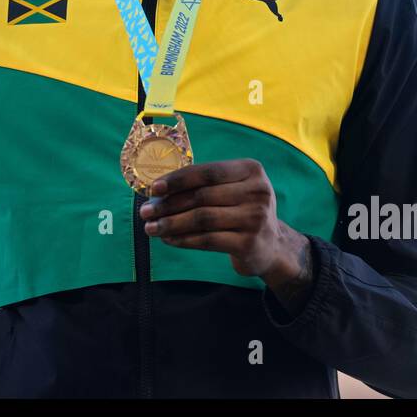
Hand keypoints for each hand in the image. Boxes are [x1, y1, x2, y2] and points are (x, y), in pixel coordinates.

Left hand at [140, 158, 311, 296]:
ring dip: (171, 224)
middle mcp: (257, 191)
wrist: (271, 246)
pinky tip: (168, 239)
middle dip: (168, 204)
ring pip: (202, 219)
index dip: (178, 179)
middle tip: (145, 211)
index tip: (154, 188)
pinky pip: (207, 240)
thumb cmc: (242, 211)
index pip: (208, 172)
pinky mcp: (249, 243)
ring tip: (151, 227)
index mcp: (251, 170)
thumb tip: (158, 190)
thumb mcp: (233, 189)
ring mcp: (256, 218)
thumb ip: (204, 185)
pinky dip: (184, 240)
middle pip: (202, 196)